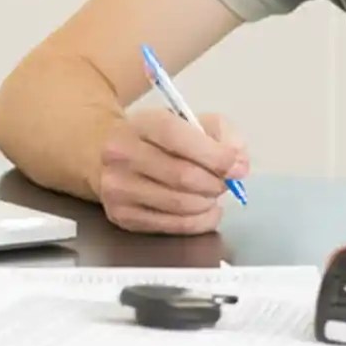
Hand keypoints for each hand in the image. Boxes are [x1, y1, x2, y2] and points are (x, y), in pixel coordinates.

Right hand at [94, 108, 248, 234]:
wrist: (106, 154)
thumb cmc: (157, 138)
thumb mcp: (188, 119)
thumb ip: (221, 133)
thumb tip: (239, 164)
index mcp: (140, 123)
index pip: (178, 137)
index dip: (214, 155)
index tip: (236, 165)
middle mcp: (121, 155)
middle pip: (182, 175)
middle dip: (215, 182)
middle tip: (225, 181)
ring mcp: (119, 188)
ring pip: (180, 204)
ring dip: (208, 202)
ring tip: (212, 193)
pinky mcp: (123, 216)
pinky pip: (173, 226)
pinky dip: (200, 221)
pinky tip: (205, 210)